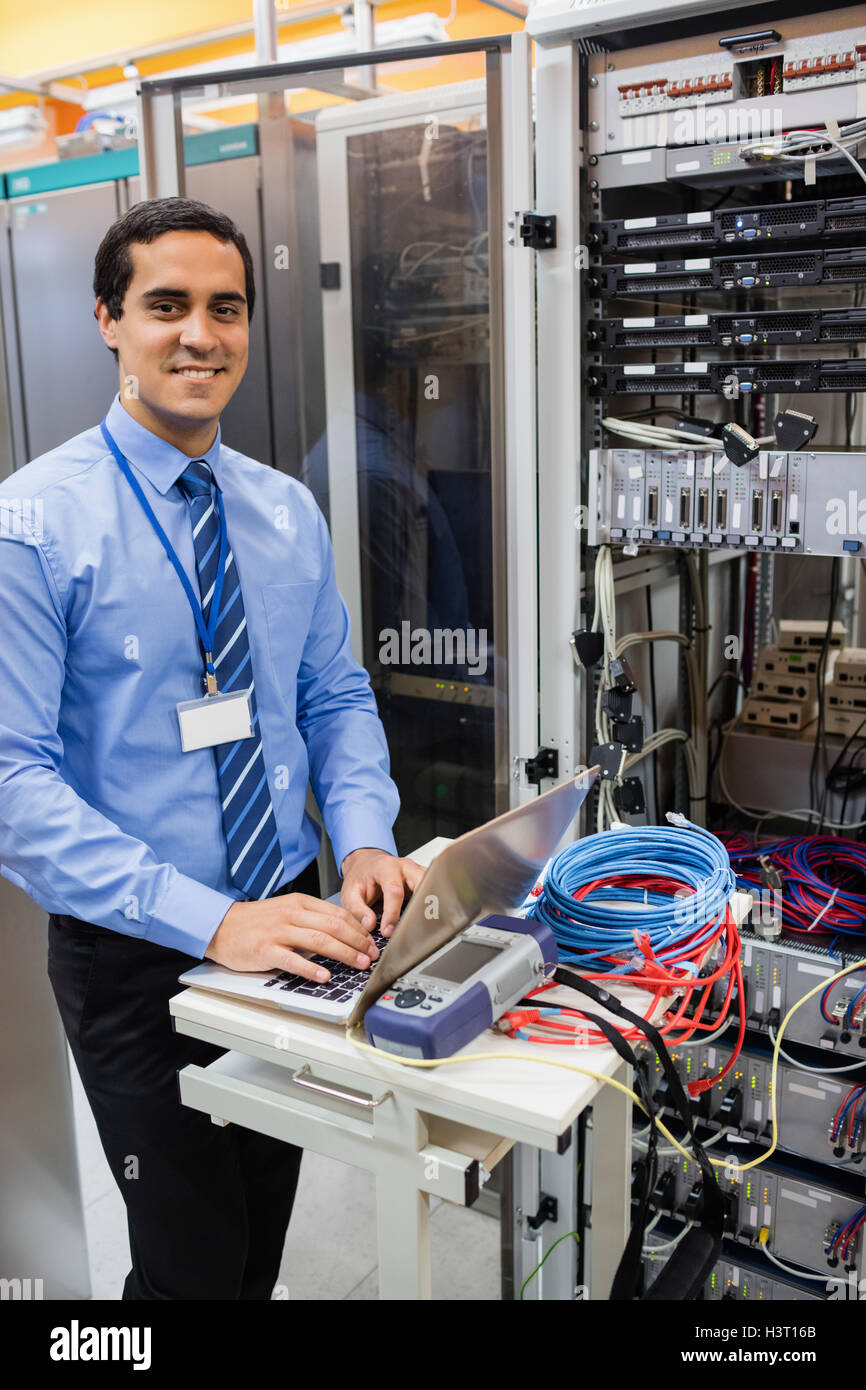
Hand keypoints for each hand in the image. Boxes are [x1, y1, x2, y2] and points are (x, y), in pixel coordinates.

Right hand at [204, 894, 380, 982]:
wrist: (222, 926)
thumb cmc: (256, 921)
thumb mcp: (286, 910)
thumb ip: (312, 918)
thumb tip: (342, 932)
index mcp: (300, 903)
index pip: (338, 913)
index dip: (359, 928)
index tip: (371, 941)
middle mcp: (292, 915)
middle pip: (334, 926)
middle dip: (358, 941)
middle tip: (372, 955)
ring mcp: (279, 932)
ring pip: (319, 940)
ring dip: (343, 953)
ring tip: (358, 964)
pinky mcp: (266, 950)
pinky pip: (293, 960)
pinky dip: (311, 969)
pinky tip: (324, 976)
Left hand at [340, 847, 425, 935]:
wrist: (367, 865)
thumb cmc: (360, 877)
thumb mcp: (349, 893)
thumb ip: (357, 910)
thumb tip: (370, 924)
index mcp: (386, 867)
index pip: (395, 891)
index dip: (392, 913)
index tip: (388, 931)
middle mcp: (406, 867)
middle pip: (422, 885)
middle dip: (420, 908)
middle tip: (413, 929)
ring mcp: (418, 873)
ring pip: (432, 887)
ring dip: (430, 906)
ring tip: (422, 927)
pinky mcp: (424, 881)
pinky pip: (433, 892)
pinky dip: (432, 906)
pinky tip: (426, 920)